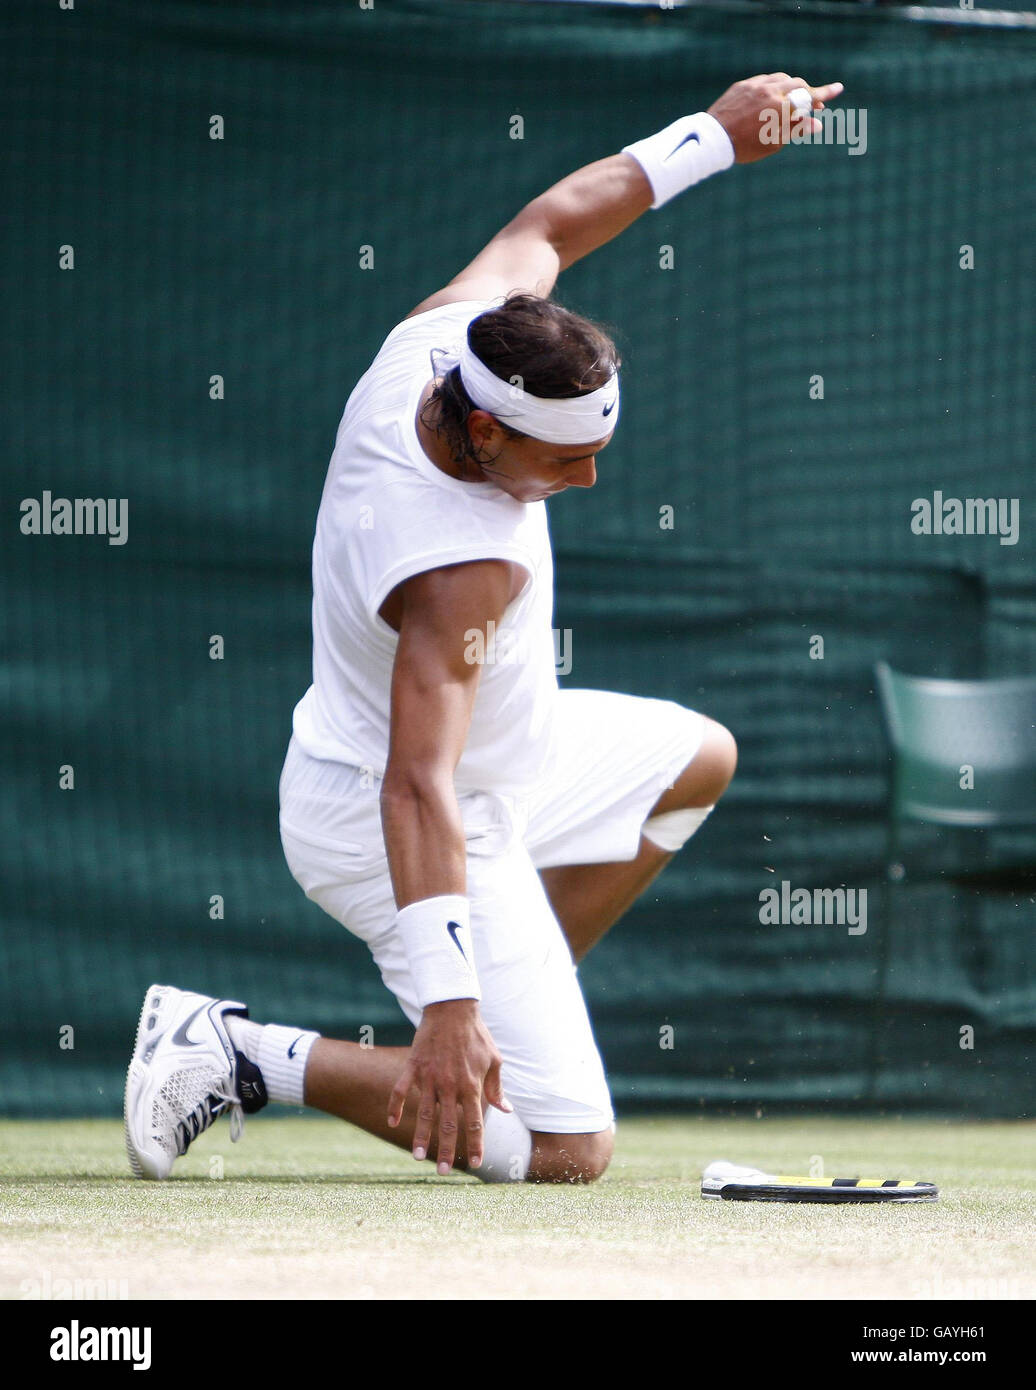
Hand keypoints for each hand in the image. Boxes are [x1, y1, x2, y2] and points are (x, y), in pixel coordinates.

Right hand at [386, 998, 510, 1174]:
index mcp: (471, 1085)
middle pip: (447, 1125)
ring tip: (418, 1157)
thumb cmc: (477, 1035)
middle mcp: (450, 1085)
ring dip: (421, 1137)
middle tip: (442, 1172)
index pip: (474, 1123)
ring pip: (424, 1113)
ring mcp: (430, 1077)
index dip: (476, 1144)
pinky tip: (393, 1122)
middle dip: (445, 1150)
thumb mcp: (494, 1060)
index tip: (475, 1163)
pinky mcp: (413, 1066)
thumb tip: (507, 1109)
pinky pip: (401, 1090)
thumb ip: (496, 1088)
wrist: (453, 1009)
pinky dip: (395, 1106)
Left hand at [708, 73, 844, 163]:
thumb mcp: (774, 142)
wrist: (713, 139)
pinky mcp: (743, 85)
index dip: (825, 93)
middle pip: (797, 85)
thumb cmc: (745, 146)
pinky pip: (764, 80)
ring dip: (792, 87)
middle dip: (808, 93)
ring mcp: (755, 85)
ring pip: (781, 79)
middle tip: (815, 106)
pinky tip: (773, 95)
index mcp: (780, 107)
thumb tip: (818, 123)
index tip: (839, 88)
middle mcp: (769, 91)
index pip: (808, 96)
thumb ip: (796, 129)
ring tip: (794, 100)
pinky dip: (774, 86)